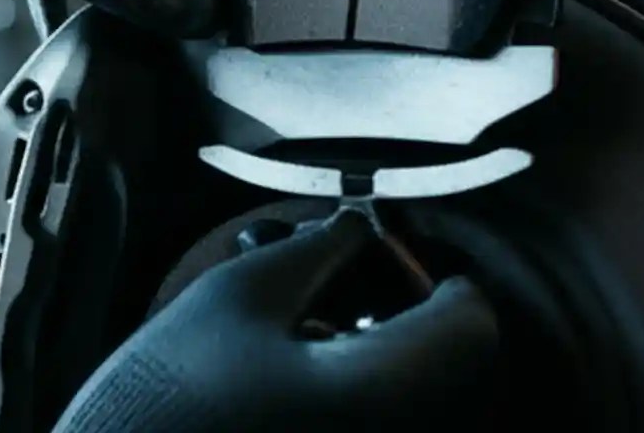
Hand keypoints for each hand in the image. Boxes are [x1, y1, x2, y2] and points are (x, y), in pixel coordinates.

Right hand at [53, 211, 499, 432]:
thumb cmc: (173, 390)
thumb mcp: (244, 295)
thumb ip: (320, 251)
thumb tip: (360, 230)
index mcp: (383, 390)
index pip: (470, 323)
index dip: (434, 275)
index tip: (387, 253)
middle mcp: (396, 432)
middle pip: (446, 362)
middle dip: (399, 306)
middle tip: (334, 275)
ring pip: (411, 392)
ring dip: (374, 345)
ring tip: (300, 317)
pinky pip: (377, 414)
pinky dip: (351, 384)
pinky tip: (292, 365)